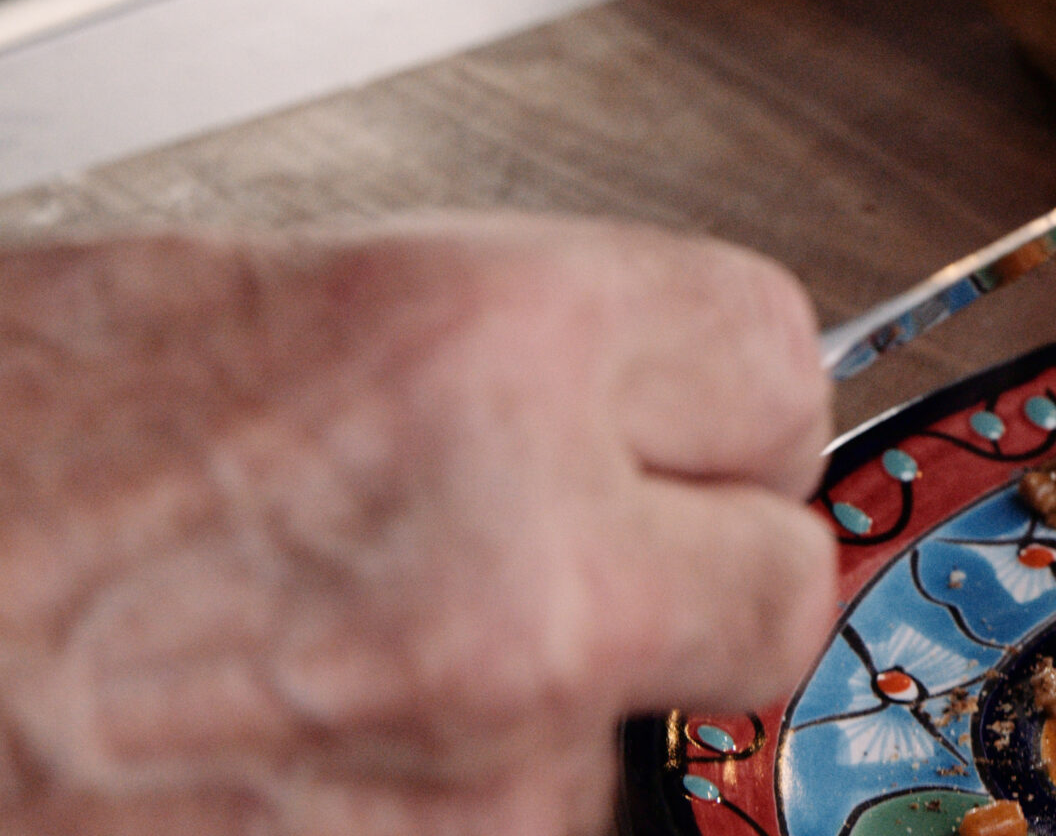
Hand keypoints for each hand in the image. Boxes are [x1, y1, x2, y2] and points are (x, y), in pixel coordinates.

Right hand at [0, 213, 836, 834]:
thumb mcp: (247, 303)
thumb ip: (486, 357)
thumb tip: (623, 394)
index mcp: (484, 349)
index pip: (777, 363)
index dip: (721, 403)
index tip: (687, 429)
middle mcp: (517, 561)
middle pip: (770, 582)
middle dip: (692, 569)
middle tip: (579, 554)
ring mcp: (469, 771)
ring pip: (625, 739)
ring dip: (532, 708)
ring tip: (323, 655)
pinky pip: (503, 834)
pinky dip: (424, 807)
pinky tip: (271, 755)